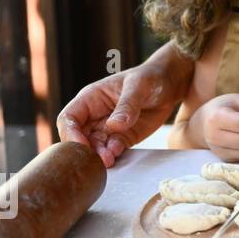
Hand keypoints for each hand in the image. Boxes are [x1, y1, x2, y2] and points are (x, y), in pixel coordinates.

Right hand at [58, 47, 192, 166]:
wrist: (170, 85)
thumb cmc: (150, 77)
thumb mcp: (139, 86)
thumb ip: (127, 105)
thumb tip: (114, 125)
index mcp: (91, 98)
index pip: (68, 118)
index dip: (70, 133)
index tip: (82, 145)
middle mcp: (95, 115)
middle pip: (78, 137)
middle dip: (85, 150)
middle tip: (97, 158)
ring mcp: (107, 129)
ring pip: (94, 147)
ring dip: (99, 156)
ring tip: (109, 160)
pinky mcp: (122, 139)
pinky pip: (112, 151)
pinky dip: (112, 156)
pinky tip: (117, 157)